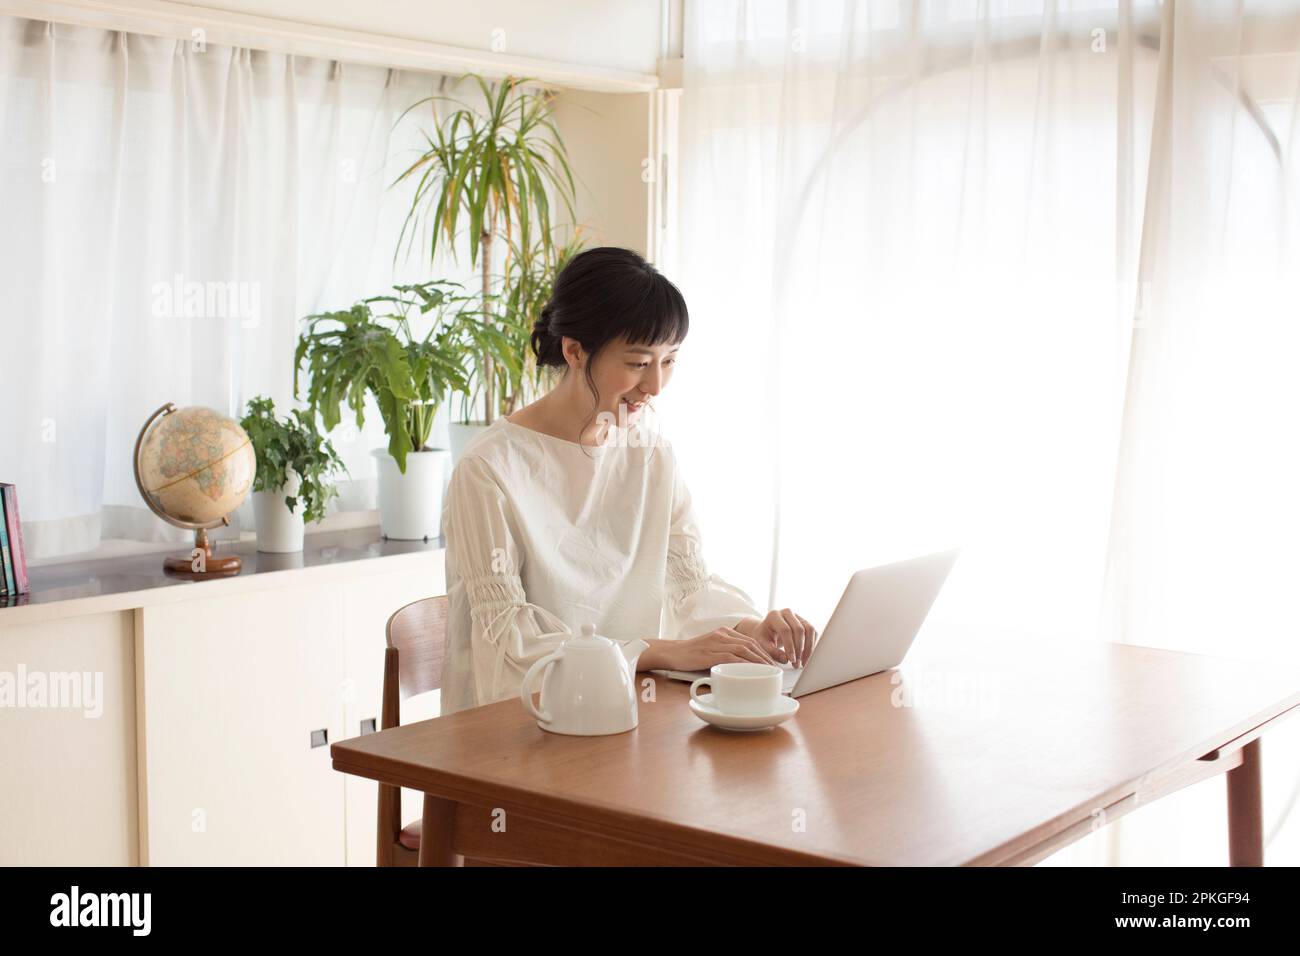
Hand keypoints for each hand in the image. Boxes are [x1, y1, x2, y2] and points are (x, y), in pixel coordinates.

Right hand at [665, 626, 779, 670]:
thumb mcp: (711, 649)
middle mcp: (722, 634)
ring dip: (759, 660)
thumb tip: (743, 667)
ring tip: (768, 670)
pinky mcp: (710, 653)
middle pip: (750, 643)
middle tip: (775, 667)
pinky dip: (744, 663)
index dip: (763, 651)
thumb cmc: (691, 655)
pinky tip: (752, 670)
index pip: (749, 640)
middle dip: (765, 656)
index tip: (773, 661)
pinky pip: (731, 657)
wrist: (671, 653)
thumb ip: (726, 653)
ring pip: (744, 649)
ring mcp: (716, 642)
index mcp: (724, 632)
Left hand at [737, 609, 817, 667]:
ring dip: (809, 648)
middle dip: (800, 649)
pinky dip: (812, 646)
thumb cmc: (763, 636)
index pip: (785, 630)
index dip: (790, 646)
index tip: (791, 659)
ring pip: (810, 630)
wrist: (767, 631)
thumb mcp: (761, 644)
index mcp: (774, 615)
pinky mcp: (805, 622)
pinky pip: (814, 633)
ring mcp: (798, 616)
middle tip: (797, 663)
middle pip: (799, 629)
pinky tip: (806, 657)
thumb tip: (785, 659)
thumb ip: (771, 651)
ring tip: (803, 662)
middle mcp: (787, 613)